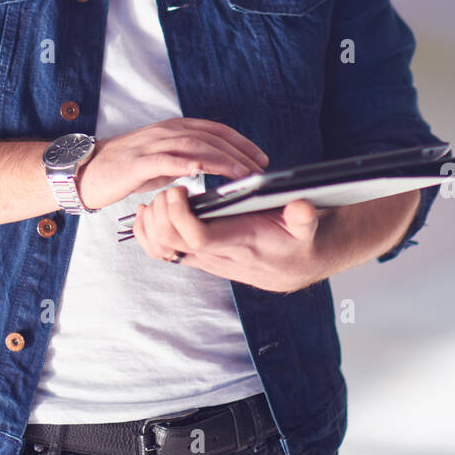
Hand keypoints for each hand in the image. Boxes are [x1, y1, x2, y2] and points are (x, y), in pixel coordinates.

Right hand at [75, 119, 267, 211]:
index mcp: (174, 129)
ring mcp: (153, 144)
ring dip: (223, 159)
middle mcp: (167, 131)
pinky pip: (169, 160)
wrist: (87, 171)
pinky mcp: (139, 162)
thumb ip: (186, 160)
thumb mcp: (163, 162)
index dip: (241, 142)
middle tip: (260, 170)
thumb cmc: (127, 169)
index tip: (261, 158)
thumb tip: (212, 167)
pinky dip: (190, 164)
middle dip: (239, 153)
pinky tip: (205, 171)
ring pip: (195, 146)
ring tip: (243, 174)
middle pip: (211, 137)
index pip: (215, 131)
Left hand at [131, 185, 329, 292]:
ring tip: (156, 198)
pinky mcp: (198, 254)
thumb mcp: (306, 228)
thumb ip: (303, 218)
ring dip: (150, 224)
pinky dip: (148, 232)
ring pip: (160, 249)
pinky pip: (161, 250)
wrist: (293, 267)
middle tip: (170, 188)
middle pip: (171, 242)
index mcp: (238, 242)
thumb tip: (301, 207)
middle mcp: (215, 253)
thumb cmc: (297, 242)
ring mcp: (203, 256)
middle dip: (161, 213)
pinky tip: (151, 211)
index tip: (180, 190)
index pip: (198, 237)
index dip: (181, 216)